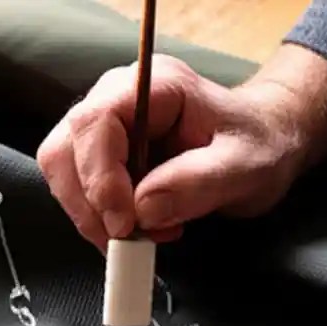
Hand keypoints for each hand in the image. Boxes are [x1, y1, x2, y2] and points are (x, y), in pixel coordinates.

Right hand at [36, 44, 326, 249]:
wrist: (264, 145)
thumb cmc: (258, 145)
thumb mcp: (244, 167)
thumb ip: (199, 182)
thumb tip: (144, 207)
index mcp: (153, 86)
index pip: (96, 122)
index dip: (100, 177)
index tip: (126, 223)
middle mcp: (118, 97)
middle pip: (66, 148)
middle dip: (91, 204)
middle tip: (131, 238)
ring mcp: (105, 126)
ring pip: (62, 171)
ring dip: (90, 216)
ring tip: (140, 235)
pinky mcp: (102, 155)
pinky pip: (76, 189)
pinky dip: (97, 219)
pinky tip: (137, 228)